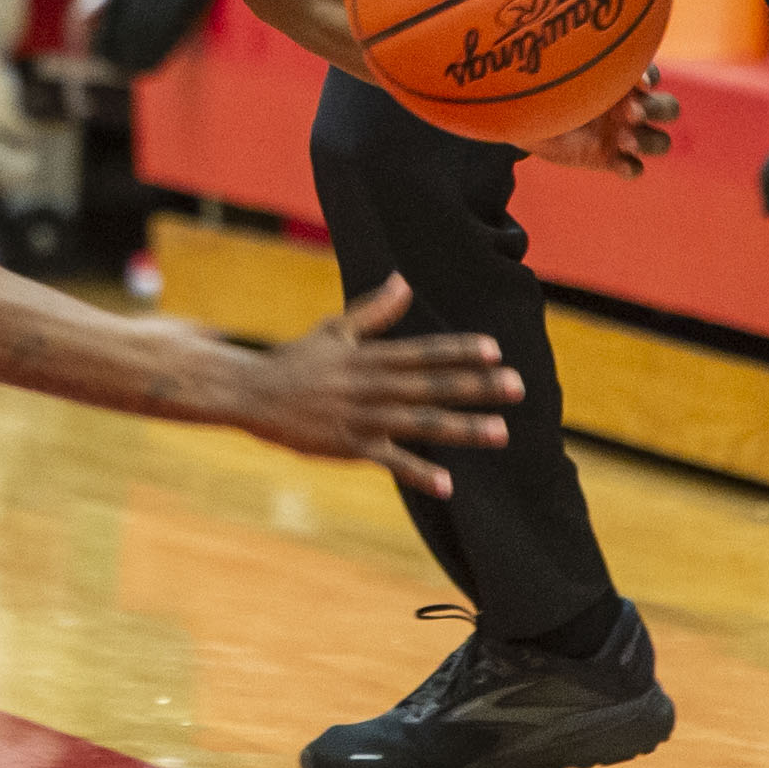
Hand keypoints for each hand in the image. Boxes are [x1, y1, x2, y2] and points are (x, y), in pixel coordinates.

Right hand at [227, 274, 521, 496]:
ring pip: (420, 423)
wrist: (252, 394)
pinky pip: (390, 462)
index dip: (458, 350)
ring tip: (501, 432)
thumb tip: (403, 282)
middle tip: (517, 386)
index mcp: (369, 357)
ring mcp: (362, 418)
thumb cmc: (296, 360)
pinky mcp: (350, 447)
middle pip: (431, 385)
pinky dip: (419, 474)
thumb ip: (372, 312)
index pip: (422, 351)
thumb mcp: (333, 330)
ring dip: (462, 428)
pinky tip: (449, 485)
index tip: (494, 350)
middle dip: (475, 386)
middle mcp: (371, 386)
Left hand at [526, 72, 679, 178]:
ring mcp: (622, 134)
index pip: (651, 74)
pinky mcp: (610, 160)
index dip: (651, 76)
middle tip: (631, 113)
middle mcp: (628, 106)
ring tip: (624, 140)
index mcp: (619, 80)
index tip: (637, 82)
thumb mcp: (555, 71)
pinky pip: (634, 169)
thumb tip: (585, 55)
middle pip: (669, 108)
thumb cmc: (541, 87)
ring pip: (660, 141)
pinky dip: (631, 168)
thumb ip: (574, 64)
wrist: (521, 118)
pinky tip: (618, 163)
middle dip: (658, 110)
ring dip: (647, 141)